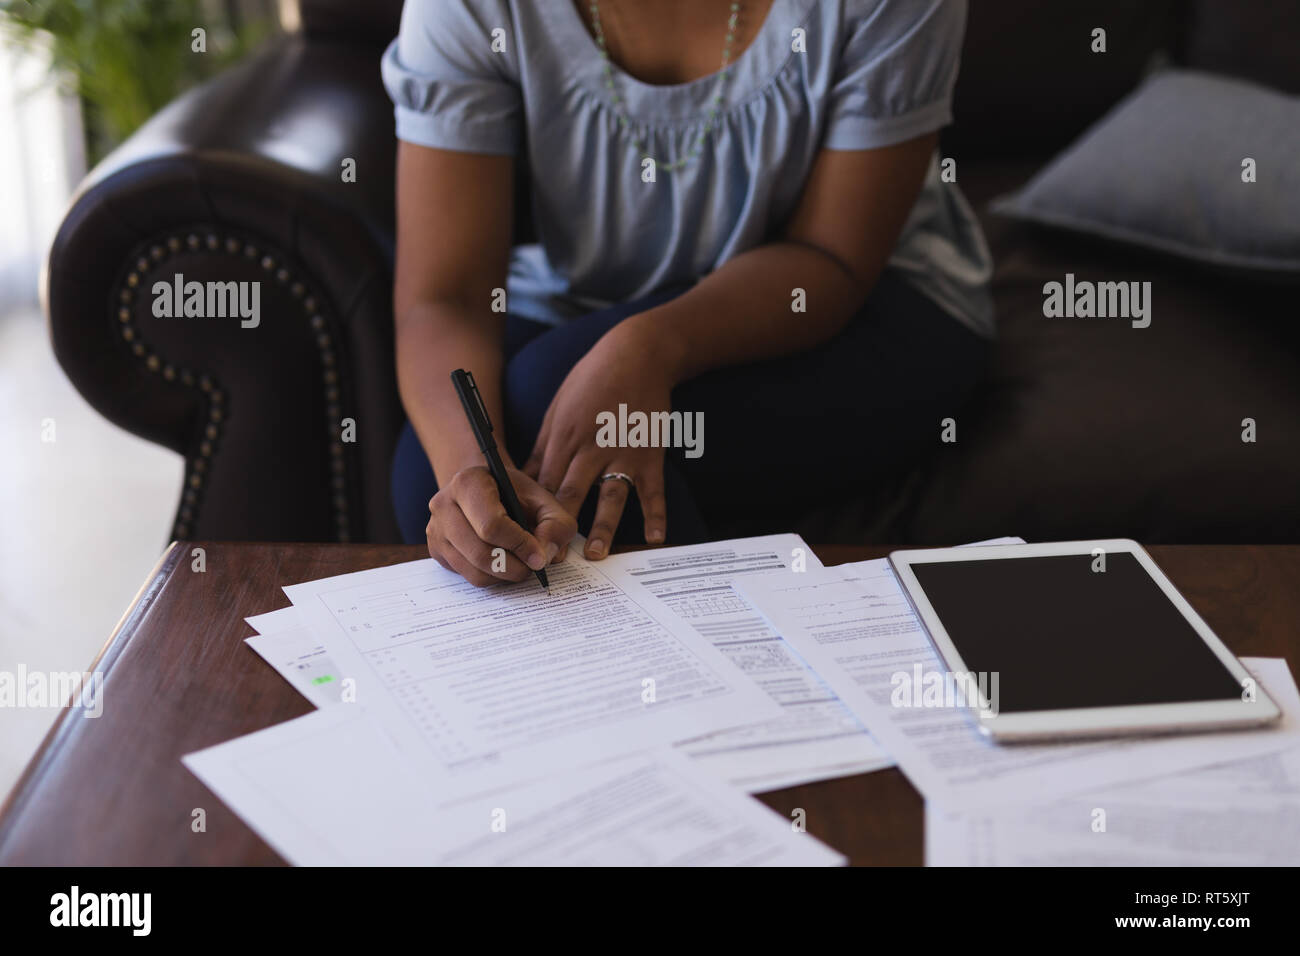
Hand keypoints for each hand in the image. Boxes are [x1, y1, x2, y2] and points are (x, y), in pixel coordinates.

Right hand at [426, 464, 575, 585]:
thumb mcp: (544, 501)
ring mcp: (436, 529)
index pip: (491, 525)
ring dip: (504, 576)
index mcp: (468, 482)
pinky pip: (467, 577)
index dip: (519, 545)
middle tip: (533, 566)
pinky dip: (491, 577)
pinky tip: (502, 561)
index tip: (540, 556)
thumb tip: (544, 556)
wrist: (487, 490)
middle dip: (514, 566)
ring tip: (521, 564)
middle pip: (480, 553)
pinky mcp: (436, 550)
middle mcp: (443, 505)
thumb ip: (555, 525)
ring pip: (473, 572)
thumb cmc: (515, 495)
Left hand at [523, 323, 674, 558]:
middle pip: (571, 494)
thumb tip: (526, 482)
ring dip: (602, 527)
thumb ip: (544, 447)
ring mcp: (623, 453)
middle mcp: (591, 448)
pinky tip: (656, 538)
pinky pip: (653, 489)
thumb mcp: (559, 408)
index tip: (523, 541)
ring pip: (610, 495)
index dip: (532, 514)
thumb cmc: (592, 380)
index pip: (544, 484)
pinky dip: (657, 514)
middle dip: (558, 528)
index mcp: (564, 438)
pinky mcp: (650, 454)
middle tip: (549, 560)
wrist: (638, 354)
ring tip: (594, 555)